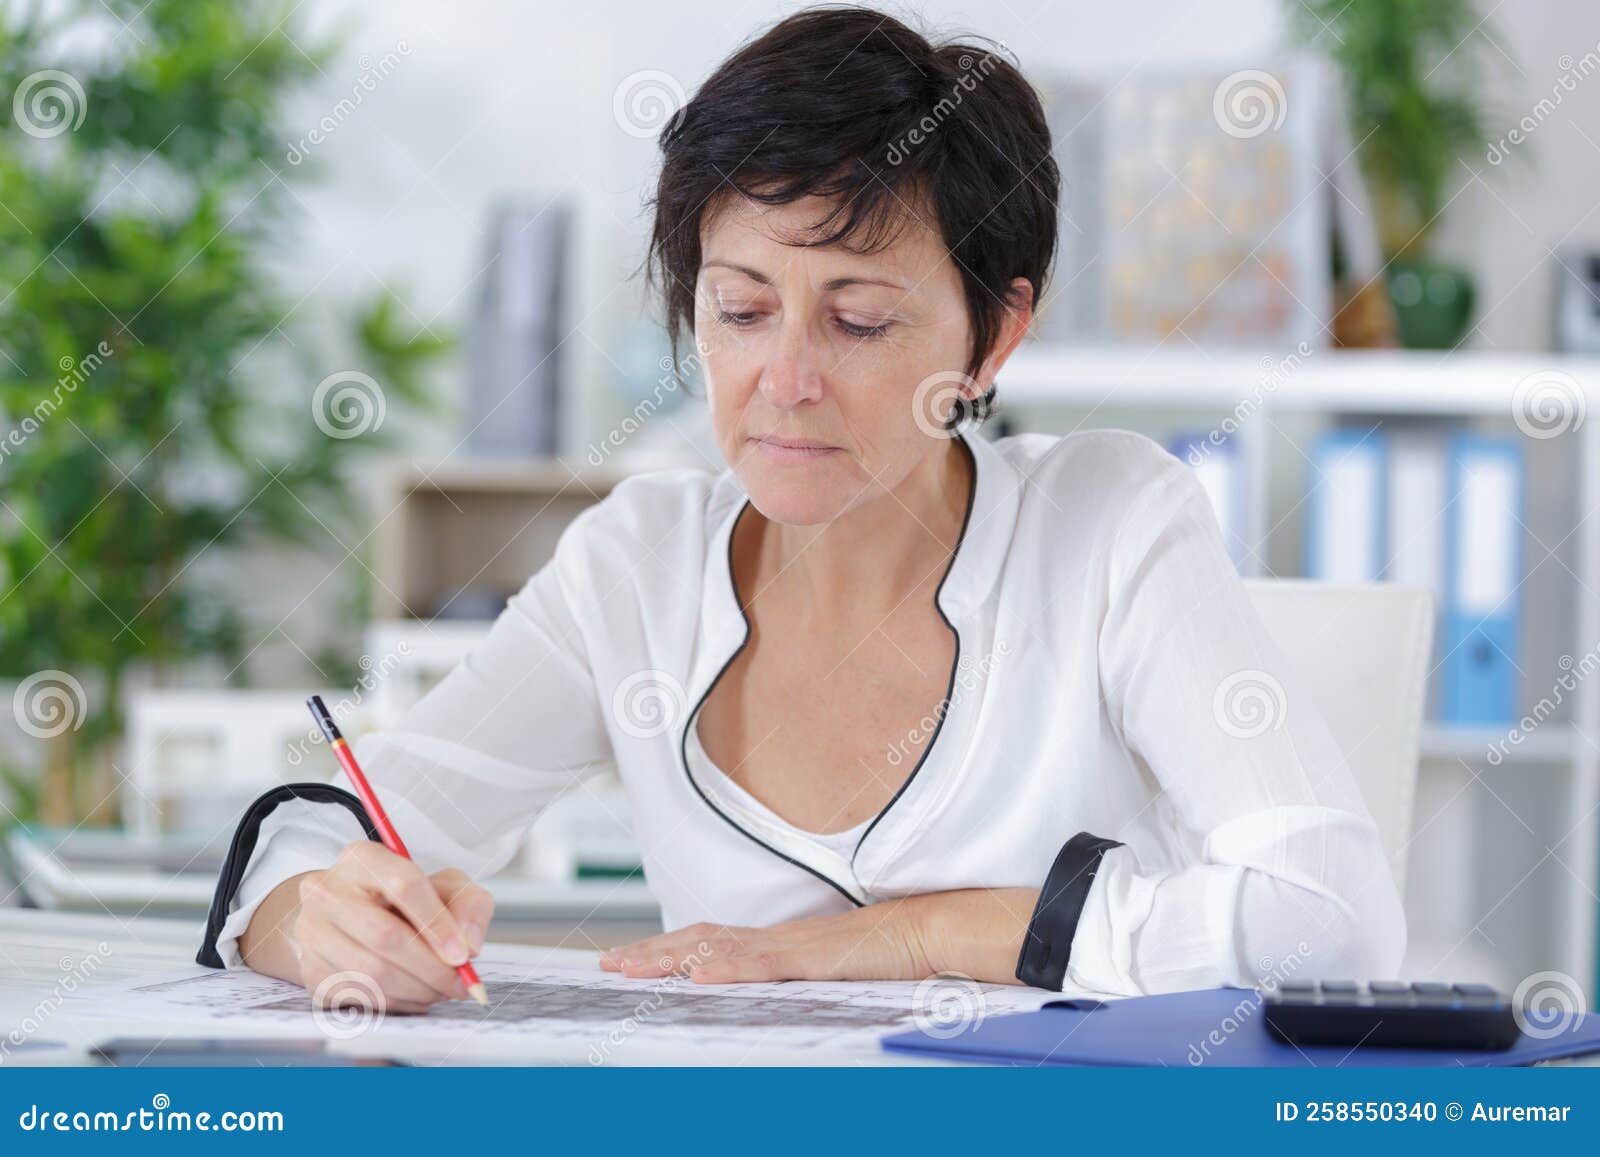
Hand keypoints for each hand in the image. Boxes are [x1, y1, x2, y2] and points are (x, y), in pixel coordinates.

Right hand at [290, 840, 494, 1012]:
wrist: (353, 917)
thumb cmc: (405, 900)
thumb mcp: (446, 887)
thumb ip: (469, 906)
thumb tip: (468, 944)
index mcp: (363, 858)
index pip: (404, 884)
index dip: (437, 924)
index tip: (463, 955)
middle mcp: (327, 891)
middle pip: (385, 935)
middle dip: (430, 967)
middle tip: (459, 983)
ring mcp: (312, 931)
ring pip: (371, 971)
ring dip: (416, 989)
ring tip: (441, 990)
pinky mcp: (309, 967)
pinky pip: (358, 995)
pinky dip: (396, 1002)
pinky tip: (415, 994)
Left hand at [598, 888, 1037, 985]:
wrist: (938, 928)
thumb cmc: (896, 952)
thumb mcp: (837, 972)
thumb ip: (806, 980)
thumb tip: (777, 996)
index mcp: (783, 942)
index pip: (715, 940)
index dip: (672, 946)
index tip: (635, 957)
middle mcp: (780, 937)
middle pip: (703, 939)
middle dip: (653, 952)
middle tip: (610, 963)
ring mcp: (795, 945)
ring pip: (720, 949)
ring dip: (671, 958)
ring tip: (632, 968)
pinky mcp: (815, 957)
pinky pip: (762, 964)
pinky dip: (726, 968)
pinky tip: (697, 976)